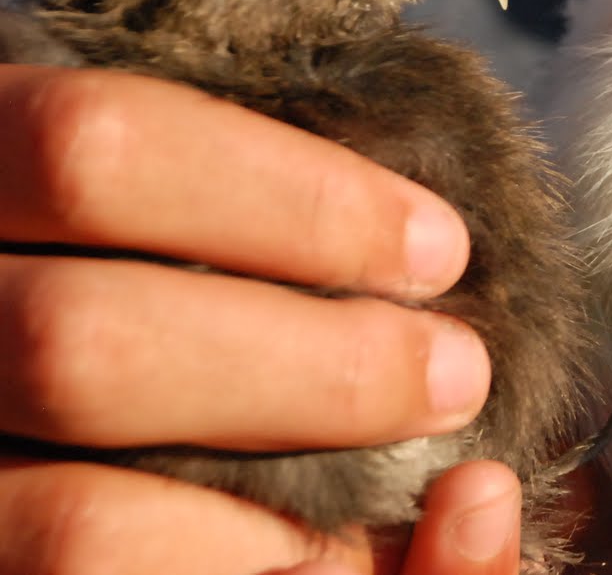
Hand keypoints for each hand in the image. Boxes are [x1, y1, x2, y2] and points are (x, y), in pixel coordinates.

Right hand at [0, 64, 510, 574]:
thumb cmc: (112, 270)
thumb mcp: (120, 203)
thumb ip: (209, 191)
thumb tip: (412, 236)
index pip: (93, 148)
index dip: (290, 198)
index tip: (440, 247)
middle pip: (85, 345)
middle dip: (317, 368)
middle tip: (458, 373)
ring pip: (81, 524)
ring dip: (282, 514)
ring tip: (404, 488)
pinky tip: (316, 551)